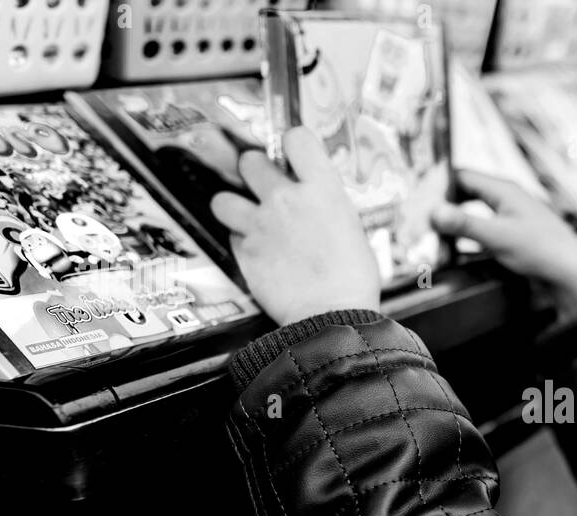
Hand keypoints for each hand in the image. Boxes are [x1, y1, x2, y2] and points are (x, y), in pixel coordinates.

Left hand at [210, 127, 379, 325]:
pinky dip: (242, 241)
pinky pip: (231, 235)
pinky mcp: (245, 251)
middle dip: (255, 171)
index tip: (292, 155)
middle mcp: (287, 199)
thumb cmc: (352, 281)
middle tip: (264, 186)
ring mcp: (261, 224)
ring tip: (247, 218)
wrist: (332, 317)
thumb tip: (316, 201)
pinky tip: (259, 251)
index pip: (296, 137)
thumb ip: (327, 206)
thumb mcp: (353, 229)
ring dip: (234, 206)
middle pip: (251, 160)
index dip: (292, 144)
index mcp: (323, 188)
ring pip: (224, 198)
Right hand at [431, 170, 576, 316]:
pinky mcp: (512, 238)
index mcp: (504, 190)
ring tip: (431, 232)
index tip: (416, 196)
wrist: (572, 276)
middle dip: (442, 203)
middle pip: (465, 193)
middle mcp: (506, 200)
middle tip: (418, 217)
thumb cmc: (543, 251)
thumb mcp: (498, 236)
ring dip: (454, 222)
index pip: (462, 176)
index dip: (438, 183)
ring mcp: (510, 218)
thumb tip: (432, 211)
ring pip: (473, 213)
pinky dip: (466, 237)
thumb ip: (464, 224)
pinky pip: (482, 231)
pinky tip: (455, 249)